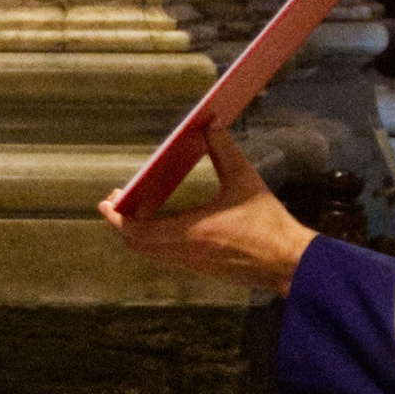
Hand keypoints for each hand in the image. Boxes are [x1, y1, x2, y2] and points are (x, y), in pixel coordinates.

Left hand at [101, 124, 311, 293]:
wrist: (288, 263)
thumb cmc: (268, 224)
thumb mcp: (246, 181)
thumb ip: (225, 151)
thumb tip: (209, 125)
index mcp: (190, 232)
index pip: (137, 230)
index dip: (117, 217)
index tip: (106, 201)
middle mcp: (185, 253)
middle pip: (138, 245)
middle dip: (121, 224)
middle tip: (114, 203)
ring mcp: (193, 264)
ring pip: (151, 253)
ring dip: (138, 233)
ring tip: (133, 210)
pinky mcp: (203, 269)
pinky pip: (167, 256)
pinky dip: (154, 240)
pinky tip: (161, 223)